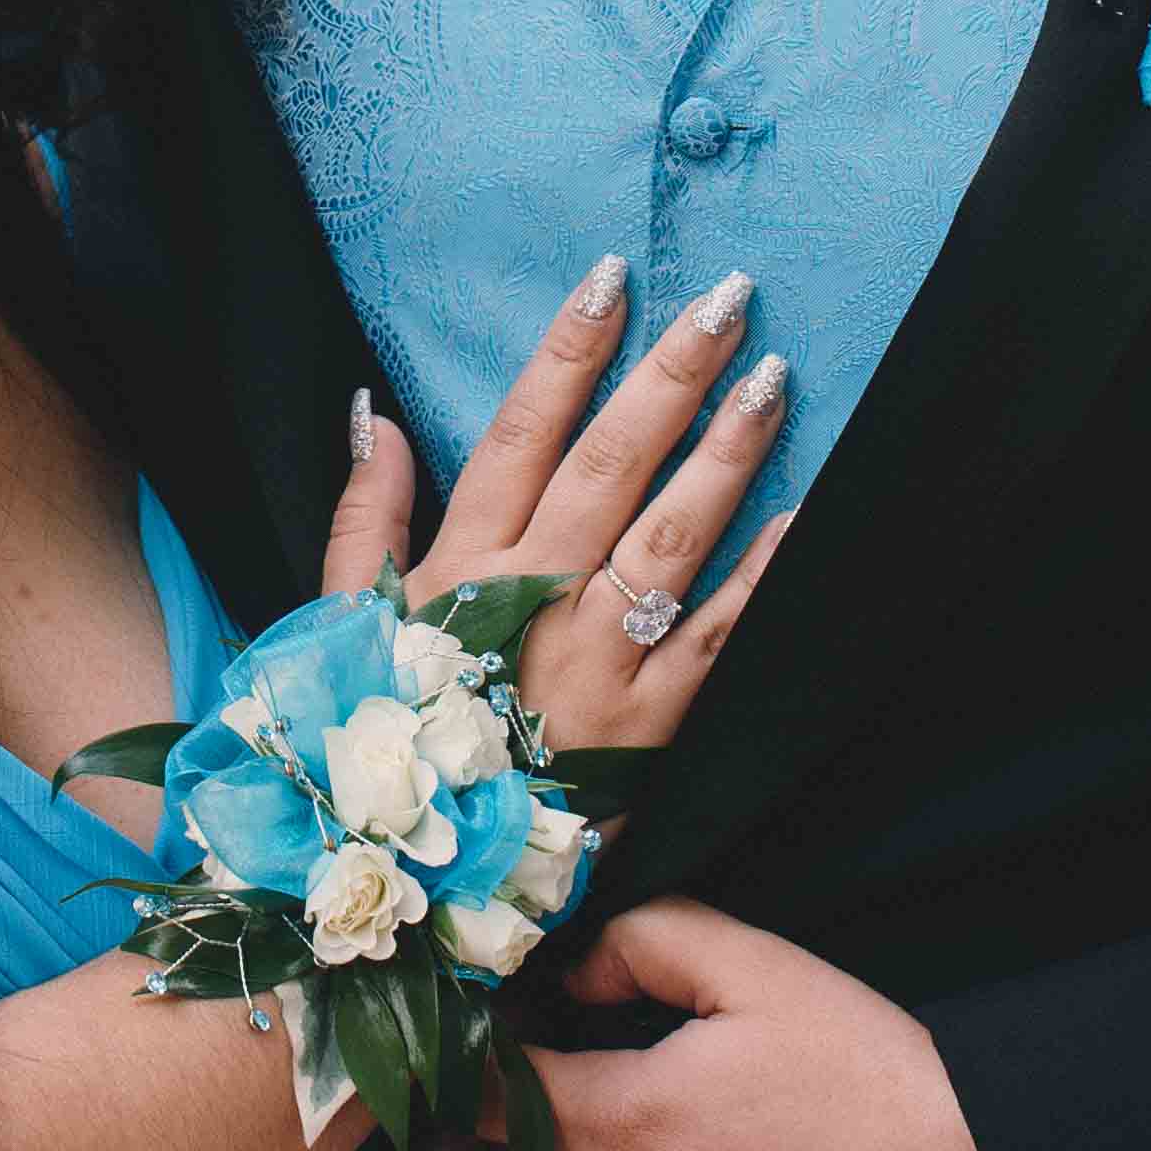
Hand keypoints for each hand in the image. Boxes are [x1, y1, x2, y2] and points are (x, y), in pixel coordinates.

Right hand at [321, 258, 790, 755]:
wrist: (433, 870)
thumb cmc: (391, 733)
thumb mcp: (350, 624)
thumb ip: (363, 518)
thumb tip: (378, 416)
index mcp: (465, 566)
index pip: (522, 432)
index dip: (566, 353)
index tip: (611, 281)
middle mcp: (535, 598)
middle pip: (610, 464)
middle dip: (671, 375)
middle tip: (727, 300)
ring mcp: (599, 659)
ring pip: (669, 536)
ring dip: (725, 454)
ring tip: (771, 381)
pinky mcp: (652, 721)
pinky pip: (715, 637)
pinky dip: (760, 578)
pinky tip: (800, 517)